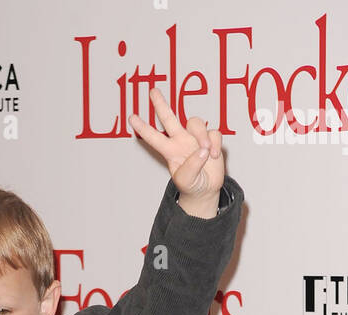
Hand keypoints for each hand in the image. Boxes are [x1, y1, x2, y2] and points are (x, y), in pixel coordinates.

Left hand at [129, 88, 223, 216]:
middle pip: (169, 118)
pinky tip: (214, 156)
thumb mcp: (186, 181)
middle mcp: (181, 140)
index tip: (131, 117)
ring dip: (202, 136)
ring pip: (196, 123)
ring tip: (206, 153)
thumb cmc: (191, 184)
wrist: (206, 189)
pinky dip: (215, 143)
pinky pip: (214, 133)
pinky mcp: (211, 139)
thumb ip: (192, 166)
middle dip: (161, 104)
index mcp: (170, 151)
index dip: (143, 128)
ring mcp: (195, 138)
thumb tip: (202, 150)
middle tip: (153, 91)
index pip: (154, 137)